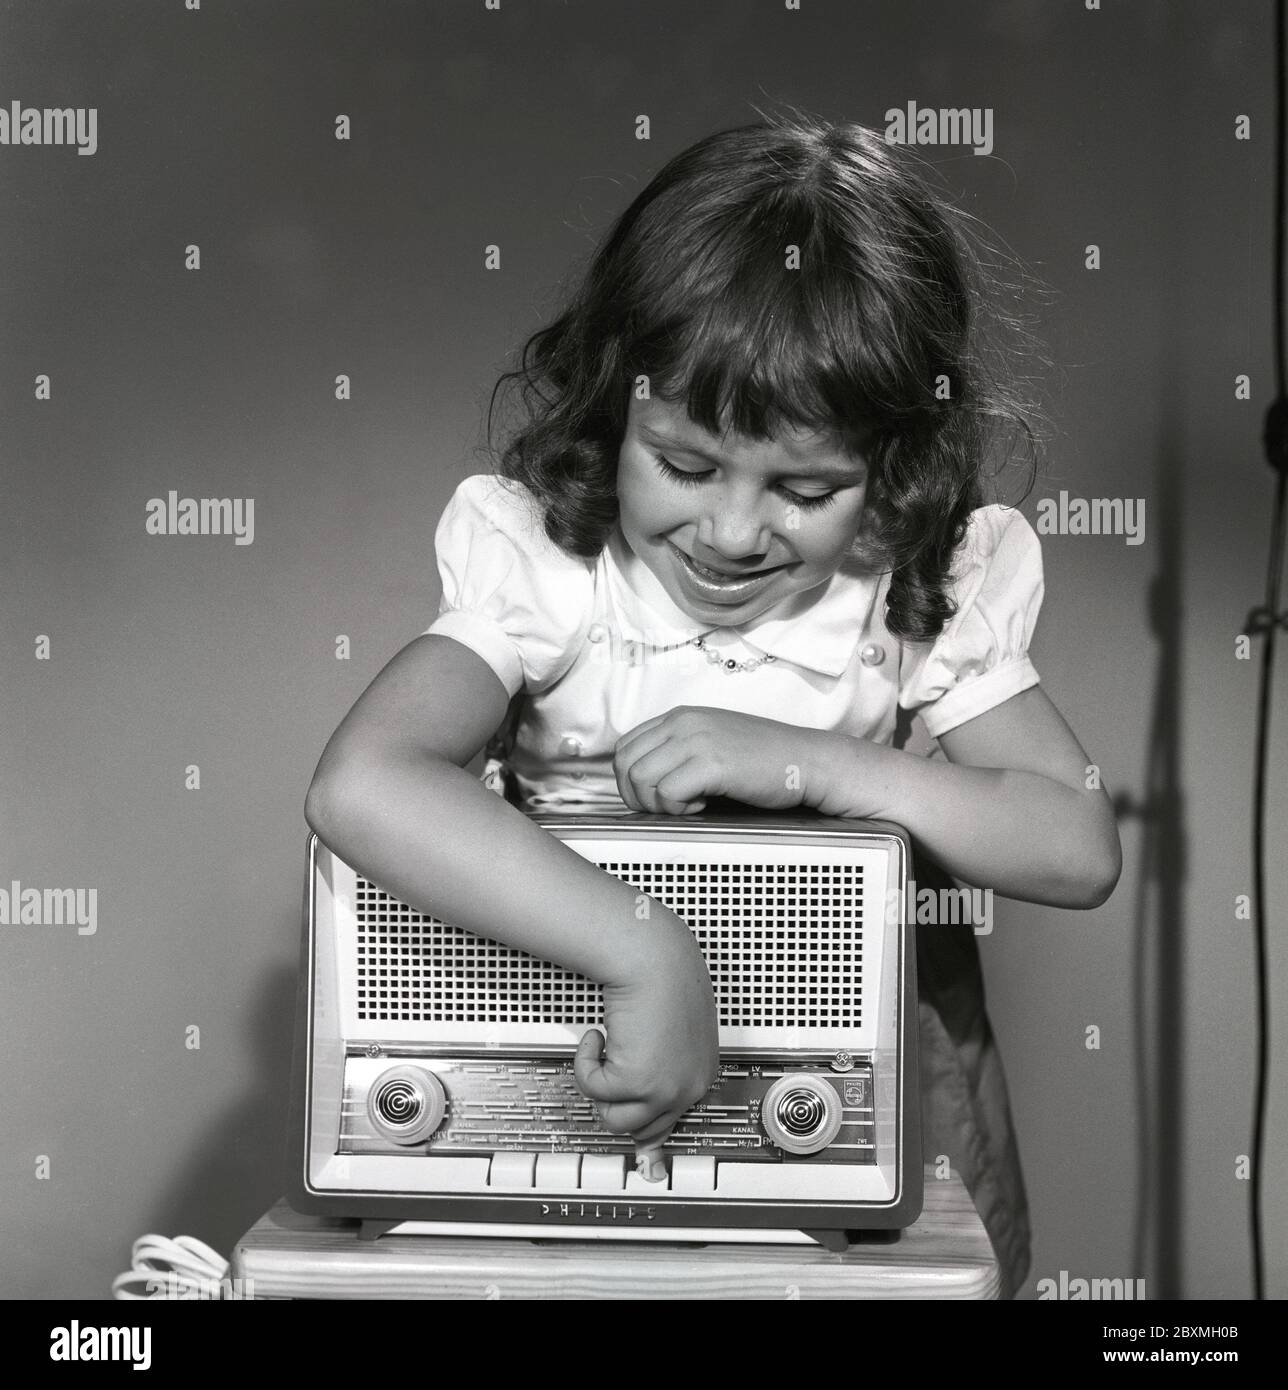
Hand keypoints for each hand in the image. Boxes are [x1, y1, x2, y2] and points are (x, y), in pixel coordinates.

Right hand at [573, 914, 718, 1150]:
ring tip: (604, 1047)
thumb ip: (662, 1061)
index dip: (650, 1141)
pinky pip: (593, 1088)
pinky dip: (586, 1061)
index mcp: (700, 1074)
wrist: (653, 956)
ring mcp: (665, 1087)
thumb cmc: (662, 977)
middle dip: (613, 1103)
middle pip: (641, 1129)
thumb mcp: (671, 1031)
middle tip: (601, 1073)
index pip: (673, 1124)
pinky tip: (599, 1035)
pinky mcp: (638, 1080)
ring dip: (599, 1084)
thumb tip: (640, 1093)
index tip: (647, 1163)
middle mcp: (688, 1087)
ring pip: (614, 1119)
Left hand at [613, 705, 823, 814]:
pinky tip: (702, 805)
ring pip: (640, 778)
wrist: (806, 761)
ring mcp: (697, 740)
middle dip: (638, 796)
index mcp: (680, 717)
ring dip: (657, 804)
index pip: (625, 747)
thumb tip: (641, 782)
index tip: (654, 798)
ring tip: (687, 806)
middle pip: (625, 764)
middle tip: (667, 808)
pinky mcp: (712, 762)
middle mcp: (683, 723)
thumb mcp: (712, 742)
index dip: (630, 780)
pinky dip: (679, 808)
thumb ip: (677, 753)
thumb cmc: (764, 761)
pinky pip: (668, 792)